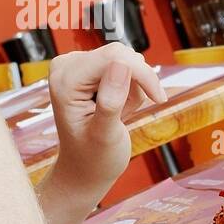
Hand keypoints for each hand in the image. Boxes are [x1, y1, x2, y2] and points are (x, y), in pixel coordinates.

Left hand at [44, 42, 167, 205]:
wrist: (84, 169)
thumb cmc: (93, 158)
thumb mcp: (104, 136)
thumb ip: (110, 102)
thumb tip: (121, 66)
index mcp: (65, 81)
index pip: (113, 57)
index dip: (142, 74)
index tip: (158, 98)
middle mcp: (66, 67)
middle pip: (120, 54)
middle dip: (136, 84)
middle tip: (128, 114)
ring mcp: (76, 66)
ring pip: (125, 59)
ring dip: (133, 88)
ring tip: (120, 115)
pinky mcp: (87, 68)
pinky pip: (122, 65)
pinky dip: (129, 87)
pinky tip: (118, 108)